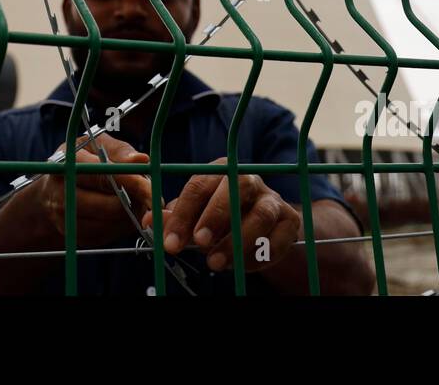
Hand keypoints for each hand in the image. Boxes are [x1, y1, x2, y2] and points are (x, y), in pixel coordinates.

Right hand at [28, 135, 153, 247]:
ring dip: (130, 215)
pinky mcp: (74, 236)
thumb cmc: (83, 161)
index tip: (153, 190)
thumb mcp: (97, 145)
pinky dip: (121, 226)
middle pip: (109, 206)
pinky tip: (123, 213)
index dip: (132, 184)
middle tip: (148, 196)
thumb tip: (142, 160)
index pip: (104, 177)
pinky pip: (108, 236)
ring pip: (111, 224)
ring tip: (135, 201)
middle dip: (134, 203)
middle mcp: (62, 194)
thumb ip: (120, 151)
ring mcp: (65, 218)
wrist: (54, 189)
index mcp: (68, 164)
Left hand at [143, 159, 300, 272]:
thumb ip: (175, 217)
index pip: (200, 184)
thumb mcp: (195, 214)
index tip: (169, 242)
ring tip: (215, 263)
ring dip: (237, 240)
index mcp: (221, 171)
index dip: (183, 214)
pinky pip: (278, 238)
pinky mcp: (290, 222)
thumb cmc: (219, 216)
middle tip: (198, 243)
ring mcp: (273, 199)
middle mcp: (250, 179)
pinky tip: (241, 267)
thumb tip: (148, 222)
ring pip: (261, 215)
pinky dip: (259, 255)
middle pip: (236, 188)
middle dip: (216, 216)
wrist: (262, 224)